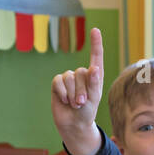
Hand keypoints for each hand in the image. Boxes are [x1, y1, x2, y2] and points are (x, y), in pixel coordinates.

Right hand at [51, 28, 104, 154]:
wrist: (73, 124)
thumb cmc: (87, 112)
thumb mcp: (94, 99)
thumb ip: (94, 84)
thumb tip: (94, 68)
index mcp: (94, 77)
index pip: (96, 57)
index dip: (95, 44)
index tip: (95, 30)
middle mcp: (82, 75)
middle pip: (81, 73)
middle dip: (82, 91)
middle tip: (82, 104)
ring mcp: (69, 78)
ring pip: (69, 78)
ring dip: (73, 94)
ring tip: (75, 104)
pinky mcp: (58, 83)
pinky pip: (58, 82)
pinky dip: (63, 93)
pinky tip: (65, 101)